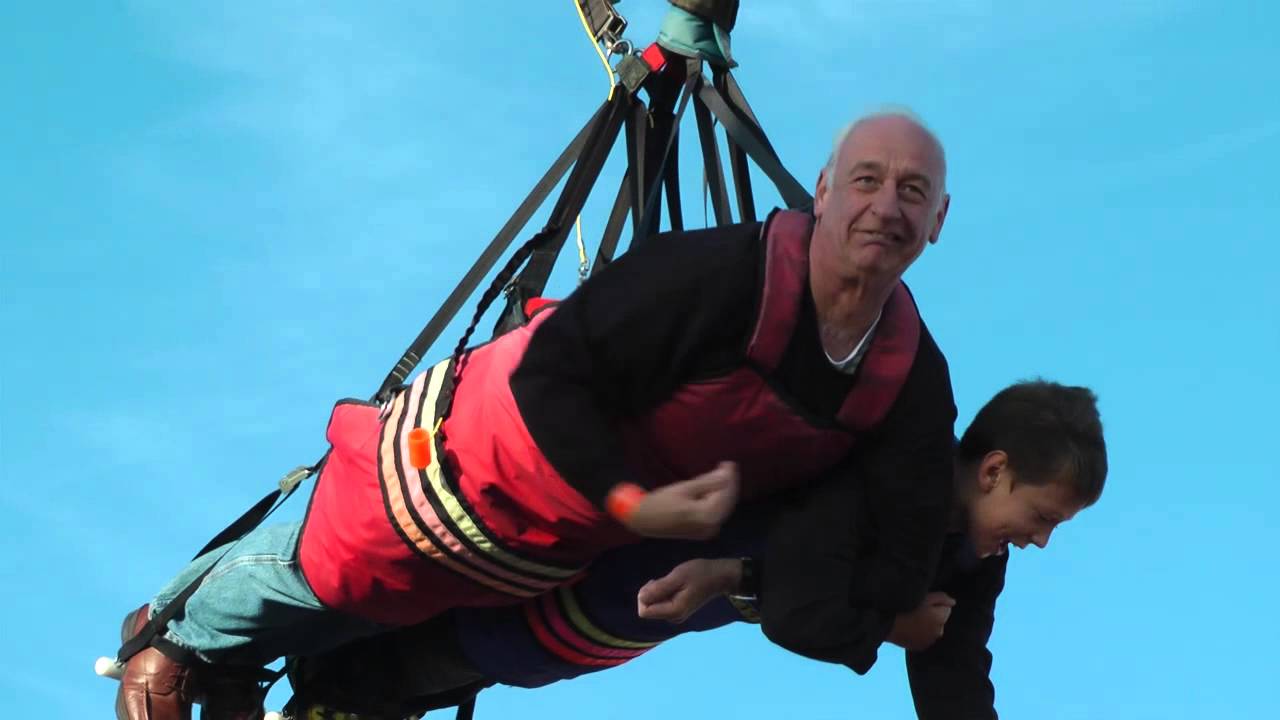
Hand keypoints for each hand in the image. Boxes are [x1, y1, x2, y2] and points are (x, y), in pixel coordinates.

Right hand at [621, 462, 738, 539]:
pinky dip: (717, 501)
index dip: (729, 477)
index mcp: (708, 516)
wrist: (644, 521)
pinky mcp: (703, 532)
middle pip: (727, 501)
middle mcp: (712, 526)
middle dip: (728, 483)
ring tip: (722, 474)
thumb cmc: (661, 503)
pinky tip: (715, 490)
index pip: (725, 493)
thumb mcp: (685, 488)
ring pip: (723, 508)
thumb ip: (708, 482)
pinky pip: (716, 513)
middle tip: (727, 466)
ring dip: (723, 492)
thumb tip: (727, 473)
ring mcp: (708, 531)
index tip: (729, 462)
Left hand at [637, 558, 741, 622]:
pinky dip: (662, 593)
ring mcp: (676, 616)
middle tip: (664, 580)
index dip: (643, 596)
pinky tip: (673, 585)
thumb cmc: (700, 574)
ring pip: (653, 606)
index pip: (644, 611)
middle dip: (650, 593)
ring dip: (657, 592)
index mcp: (673, 611)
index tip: (656, 582)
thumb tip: (640, 598)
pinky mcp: (678, 611)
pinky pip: (661, 604)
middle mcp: (673, 618)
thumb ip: (659, 588)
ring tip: (671, 582)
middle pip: (647, 609)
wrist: (719, 577)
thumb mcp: (678, 577)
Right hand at [886, 592, 955, 651]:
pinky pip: (925, 638)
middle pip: (940, 620)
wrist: (886, 624)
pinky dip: (921, 634)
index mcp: (941, 619)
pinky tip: (910, 629)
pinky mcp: (919, 647)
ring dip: (927, 625)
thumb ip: (942, 598)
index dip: (936, 604)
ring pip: (932, 630)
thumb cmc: (905, 607)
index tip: (924, 602)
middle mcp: (939, 632)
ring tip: (912, 619)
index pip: (947, 609)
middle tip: (917, 610)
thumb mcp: (924, 596)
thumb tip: (953, 603)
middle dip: (933, 616)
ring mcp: (929, 642)